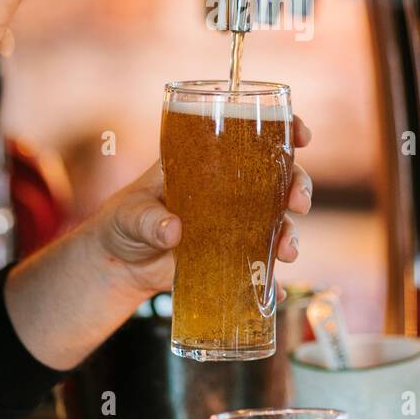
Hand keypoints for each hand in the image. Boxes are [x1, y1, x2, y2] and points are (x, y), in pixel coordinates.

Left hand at [90, 115, 313, 298]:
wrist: (119, 264)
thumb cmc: (123, 222)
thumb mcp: (130, 214)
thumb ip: (148, 220)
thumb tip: (173, 231)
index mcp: (207, 162)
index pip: (251, 136)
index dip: (282, 129)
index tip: (300, 135)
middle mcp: (230, 191)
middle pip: (278, 179)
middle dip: (298, 186)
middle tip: (297, 203)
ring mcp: (235, 225)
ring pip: (278, 222)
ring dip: (290, 234)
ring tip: (286, 251)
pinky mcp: (231, 258)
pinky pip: (259, 266)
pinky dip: (271, 279)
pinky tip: (275, 289)